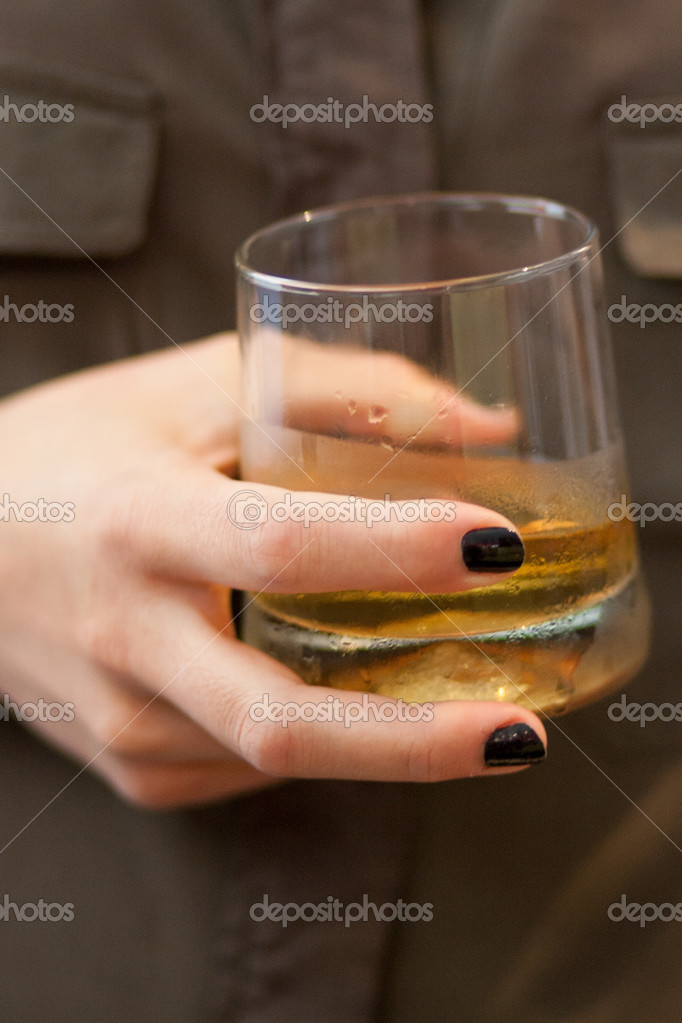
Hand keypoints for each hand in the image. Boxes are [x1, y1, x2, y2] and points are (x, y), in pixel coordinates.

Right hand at [0, 332, 544, 808]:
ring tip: (459, 696)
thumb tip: (489, 428)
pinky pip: (251, 767)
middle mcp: (120, 638)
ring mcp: (120, 724)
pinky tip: (340, 686)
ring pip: (278, 759)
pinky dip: (322, 732)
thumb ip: (345, 389)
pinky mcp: (133, 768)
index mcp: (133, 522)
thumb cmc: (84, 448)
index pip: (278, 547)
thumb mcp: (198, 384)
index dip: (397, 548)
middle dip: (417, 743)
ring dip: (386, 738)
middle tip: (521, 731)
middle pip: (283, 724)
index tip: (499, 543)